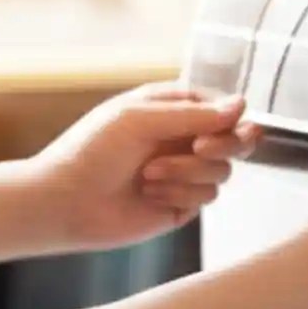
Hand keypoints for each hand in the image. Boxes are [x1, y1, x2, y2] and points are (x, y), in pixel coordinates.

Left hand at [34, 83, 262, 251]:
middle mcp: (183, 139)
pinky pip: (207, 196)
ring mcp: (185, 172)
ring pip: (222, 170)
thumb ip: (194, 114)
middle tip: (200, 148)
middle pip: (236, 139)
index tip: (223, 125)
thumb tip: (243, 105)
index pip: (223, 107)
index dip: (231, 117)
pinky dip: (180, 194)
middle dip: (223, 145)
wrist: (64, 203)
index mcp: (173, 109)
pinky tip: (149, 194)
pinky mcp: (183, 203)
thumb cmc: (90, 152)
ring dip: (187, 172)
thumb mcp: (140, 119)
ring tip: (149, 175)